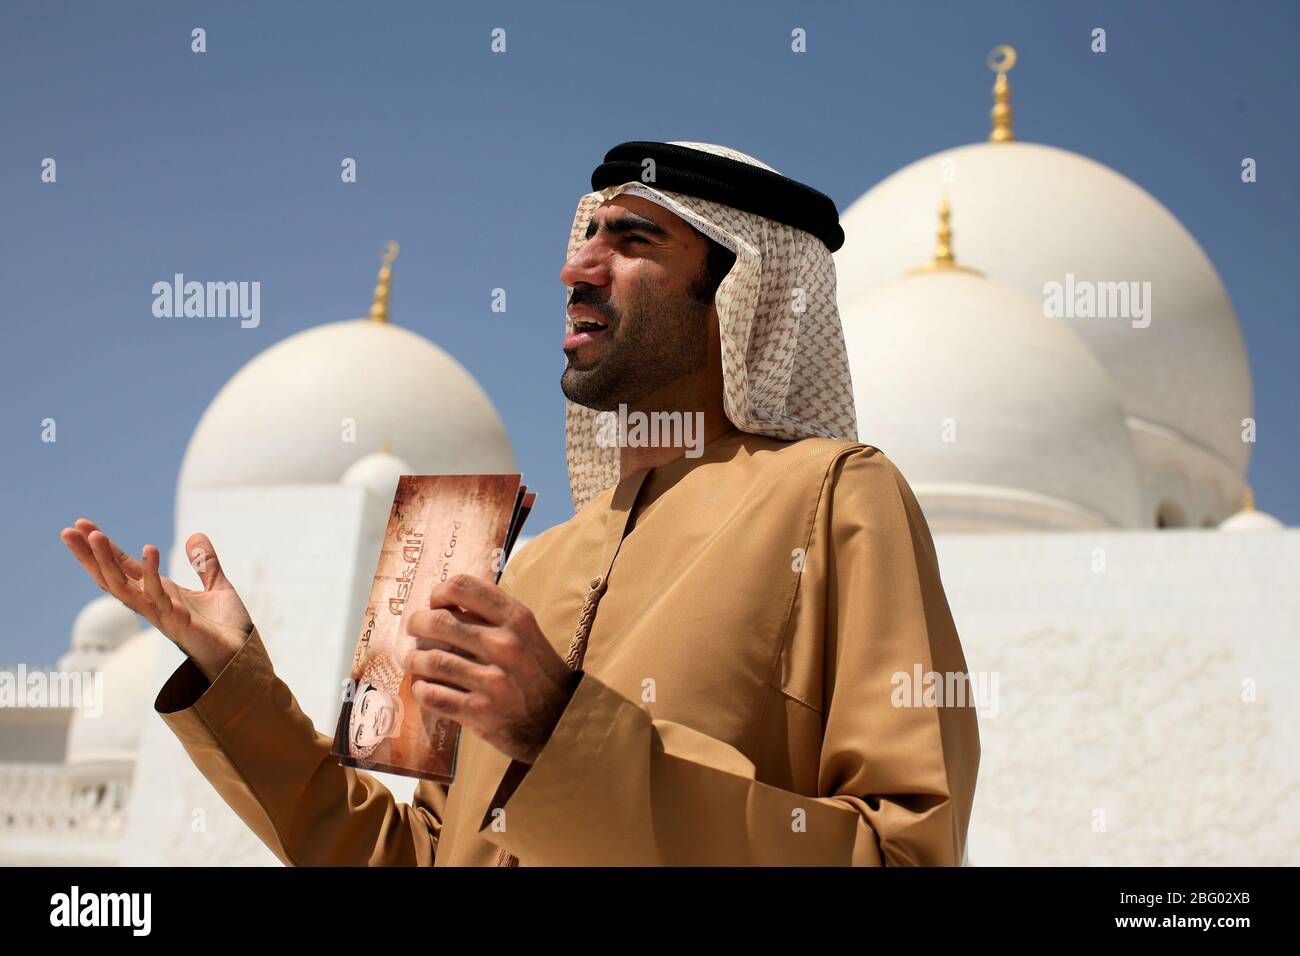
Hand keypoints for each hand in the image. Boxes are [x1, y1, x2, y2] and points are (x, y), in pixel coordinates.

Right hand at [60, 519, 252, 680]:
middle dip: (88, 555)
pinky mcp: (176, 621)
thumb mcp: (217, 586)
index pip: (123, 567)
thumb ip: (205, 563)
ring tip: (94, 535)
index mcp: (158, 593)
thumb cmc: (226, 628)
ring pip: (122, 587)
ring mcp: (160, 613)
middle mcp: (152, 603)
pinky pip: (158, 595)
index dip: (104, 548)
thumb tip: (195, 535)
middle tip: (68, 530)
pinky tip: (149, 549)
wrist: (243, 655)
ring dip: (106, 561)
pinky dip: (151, 573)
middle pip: (111, 577)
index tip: (82, 525)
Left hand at [400, 574, 576, 763]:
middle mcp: (505, 645)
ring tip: (413, 660)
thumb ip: (494, 618)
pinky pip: (433, 695)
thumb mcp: (528, 634)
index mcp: (517, 619)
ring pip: (432, 659)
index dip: (439, 592)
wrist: (562, 721)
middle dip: (417, 624)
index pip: (463, 586)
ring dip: (414, 659)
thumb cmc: (538, 673)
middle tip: (414, 629)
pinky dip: (421, 690)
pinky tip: (423, 688)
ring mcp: (493, 680)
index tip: (435, 603)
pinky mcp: (481, 712)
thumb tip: (447, 604)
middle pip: (439, 620)